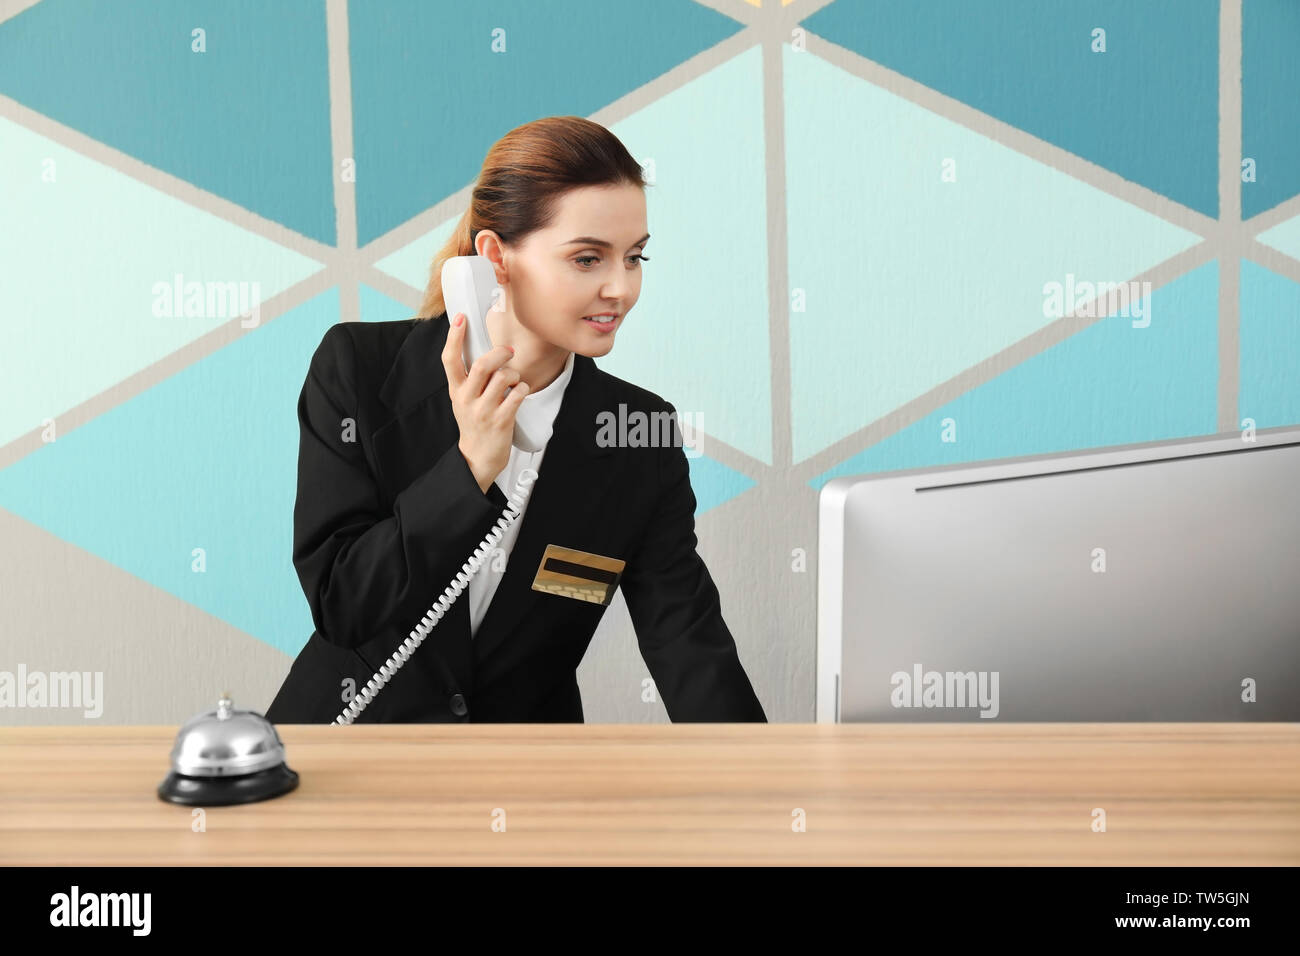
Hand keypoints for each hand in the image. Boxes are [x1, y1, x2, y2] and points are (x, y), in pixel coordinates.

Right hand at [442, 312, 528, 493]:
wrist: (478, 458)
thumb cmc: (475, 424)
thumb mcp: (464, 400)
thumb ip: (471, 378)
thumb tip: (486, 351)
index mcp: (456, 391)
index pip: (450, 359)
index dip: (454, 337)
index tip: (460, 318)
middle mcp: (467, 399)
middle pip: (482, 365)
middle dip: (499, 353)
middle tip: (508, 351)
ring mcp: (484, 410)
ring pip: (503, 377)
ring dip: (513, 374)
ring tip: (513, 381)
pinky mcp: (501, 420)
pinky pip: (517, 393)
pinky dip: (522, 388)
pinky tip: (519, 393)